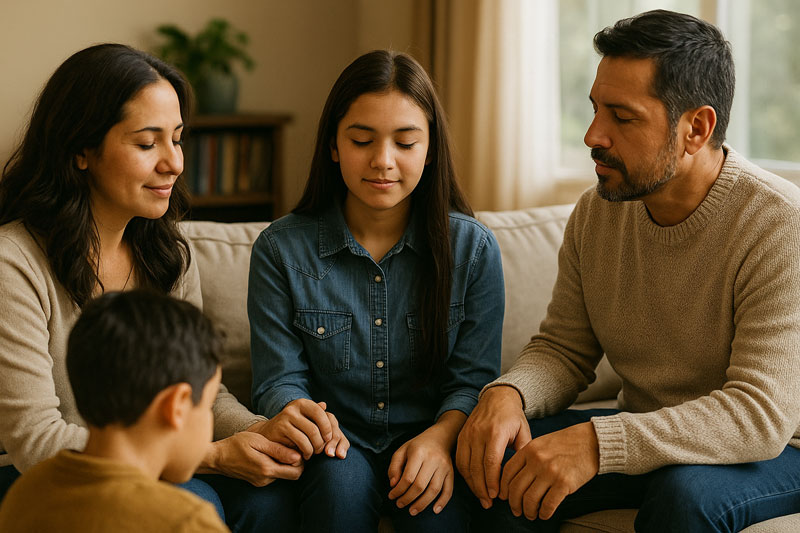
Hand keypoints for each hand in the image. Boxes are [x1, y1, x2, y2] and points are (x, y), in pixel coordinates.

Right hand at [199, 431, 303, 486]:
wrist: (217, 457)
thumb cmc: (236, 444)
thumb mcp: (258, 442)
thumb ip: (278, 450)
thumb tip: (298, 457)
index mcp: (266, 468)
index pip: (296, 471)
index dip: (301, 459)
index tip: (297, 446)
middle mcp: (265, 479)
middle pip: (293, 475)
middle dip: (296, 463)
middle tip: (291, 447)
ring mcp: (261, 482)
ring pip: (284, 475)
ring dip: (285, 464)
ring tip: (279, 449)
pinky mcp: (257, 482)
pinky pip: (274, 475)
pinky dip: (277, 466)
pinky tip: (271, 454)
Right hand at [255, 399, 347, 459]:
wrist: (268, 432)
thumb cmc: (292, 425)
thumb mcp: (303, 416)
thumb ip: (315, 412)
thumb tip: (324, 405)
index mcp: (301, 403)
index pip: (320, 414)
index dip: (327, 428)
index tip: (329, 439)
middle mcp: (292, 410)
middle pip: (314, 429)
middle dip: (320, 443)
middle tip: (320, 450)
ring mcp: (283, 421)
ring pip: (306, 439)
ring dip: (312, 450)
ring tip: (313, 453)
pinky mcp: (278, 433)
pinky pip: (297, 445)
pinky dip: (304, 452)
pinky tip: (304, 455)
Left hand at [387, 410, 465, 515]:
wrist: (440, 437)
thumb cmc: (418, 446)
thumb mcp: (402, 450)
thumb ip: (394, 466)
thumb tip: (393, 484)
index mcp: (419, 452)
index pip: (408, 477)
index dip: (398, 490)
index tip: (392, 496)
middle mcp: (433, 460)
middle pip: (420, 485)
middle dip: (408, 499)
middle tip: (400, 505)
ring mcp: (444, 467)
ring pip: (434, 490)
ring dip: (422, 504)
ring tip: (412, 511)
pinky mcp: (451, 473)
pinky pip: (449, 490)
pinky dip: (443, 502)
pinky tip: (435, 510)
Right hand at [455, 385, 530, 508]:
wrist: (497, 397)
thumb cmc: (513, 416)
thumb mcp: (524, 431)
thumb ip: (523, 453)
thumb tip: (520, 477)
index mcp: (495, 432)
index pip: (491, 462)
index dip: (493, 481)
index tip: (497, 496)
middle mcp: (478, 433)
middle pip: (476, 467)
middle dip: (482, 488)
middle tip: (489, 503)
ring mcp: (467, 434)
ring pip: (465, 465)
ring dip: (472, 484)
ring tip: (481, 497)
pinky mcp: (461, 436)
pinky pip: (459, 459)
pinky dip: (465, 474)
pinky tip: (473, 483)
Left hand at [499, 422, 598, 519]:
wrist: (591, 441)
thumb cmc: (567, 443)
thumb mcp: (542, 443)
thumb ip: (528, 457)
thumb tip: (516, 479)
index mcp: (529, 449)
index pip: (507, 472)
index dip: (503, 488)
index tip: (505, 497)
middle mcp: (537, 460)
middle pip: (516, 488)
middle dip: (514, 504)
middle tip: (516, 510)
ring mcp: (550, 472)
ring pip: (530, 499)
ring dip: (528, 511)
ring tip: (530, 514)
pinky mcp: (564, 483)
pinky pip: (548, 504)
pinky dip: (544, 513)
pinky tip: (544, 514)